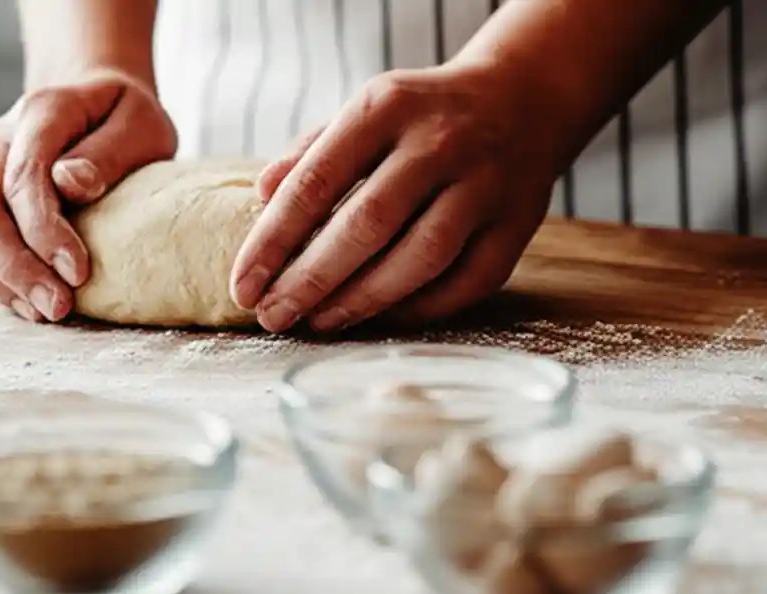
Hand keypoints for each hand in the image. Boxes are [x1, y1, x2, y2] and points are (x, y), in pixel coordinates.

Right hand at [0, 70, 175, 321]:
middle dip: (14, 268)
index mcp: (40, 113)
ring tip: (44, 312)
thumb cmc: (125, 118)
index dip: (44, 231)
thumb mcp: (141, 125)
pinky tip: (27, 302)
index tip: (78, 273)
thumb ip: (110, 152)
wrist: (94, 99)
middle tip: (58, 307)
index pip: (23, 176)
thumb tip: (72, 183)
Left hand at [231, 62, 565, 332]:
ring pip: (420, 257)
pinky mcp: (517, 224)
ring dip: (363, 299)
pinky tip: (382, 316)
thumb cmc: (422, 117)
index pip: (316, 180)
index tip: (243, 286)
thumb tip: (260, 198)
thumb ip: (311, 154)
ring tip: (319, 322)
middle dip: (311, 280)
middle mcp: (439, 142)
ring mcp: (484, 185)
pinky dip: (421, 306)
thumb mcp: (364, 112)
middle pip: (367, 225)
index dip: (273, 241)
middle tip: (273, 316)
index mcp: (386, 107)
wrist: (523, 99)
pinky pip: (467, 281)